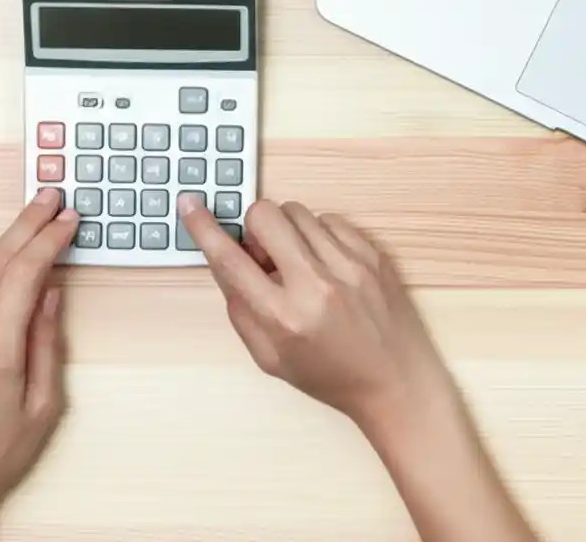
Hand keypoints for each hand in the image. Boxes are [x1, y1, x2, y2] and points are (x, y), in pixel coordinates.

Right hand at [180, 196, 453, 429]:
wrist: (396, 382)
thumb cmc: (329, 375)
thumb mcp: (270, 358)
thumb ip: (241, 308)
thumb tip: (225, 260)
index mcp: (283, 317)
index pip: (231, 260)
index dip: (203, 228)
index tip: (189, 204)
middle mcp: (315, 286)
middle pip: (265, 216)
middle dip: (255, 229)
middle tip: (266, 256)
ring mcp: (349, 266)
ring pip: (298, 212)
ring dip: (289, 232)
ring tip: (301, 264)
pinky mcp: (373, 255)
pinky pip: (330, 220)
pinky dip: (320, 236)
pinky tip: (327, 265)